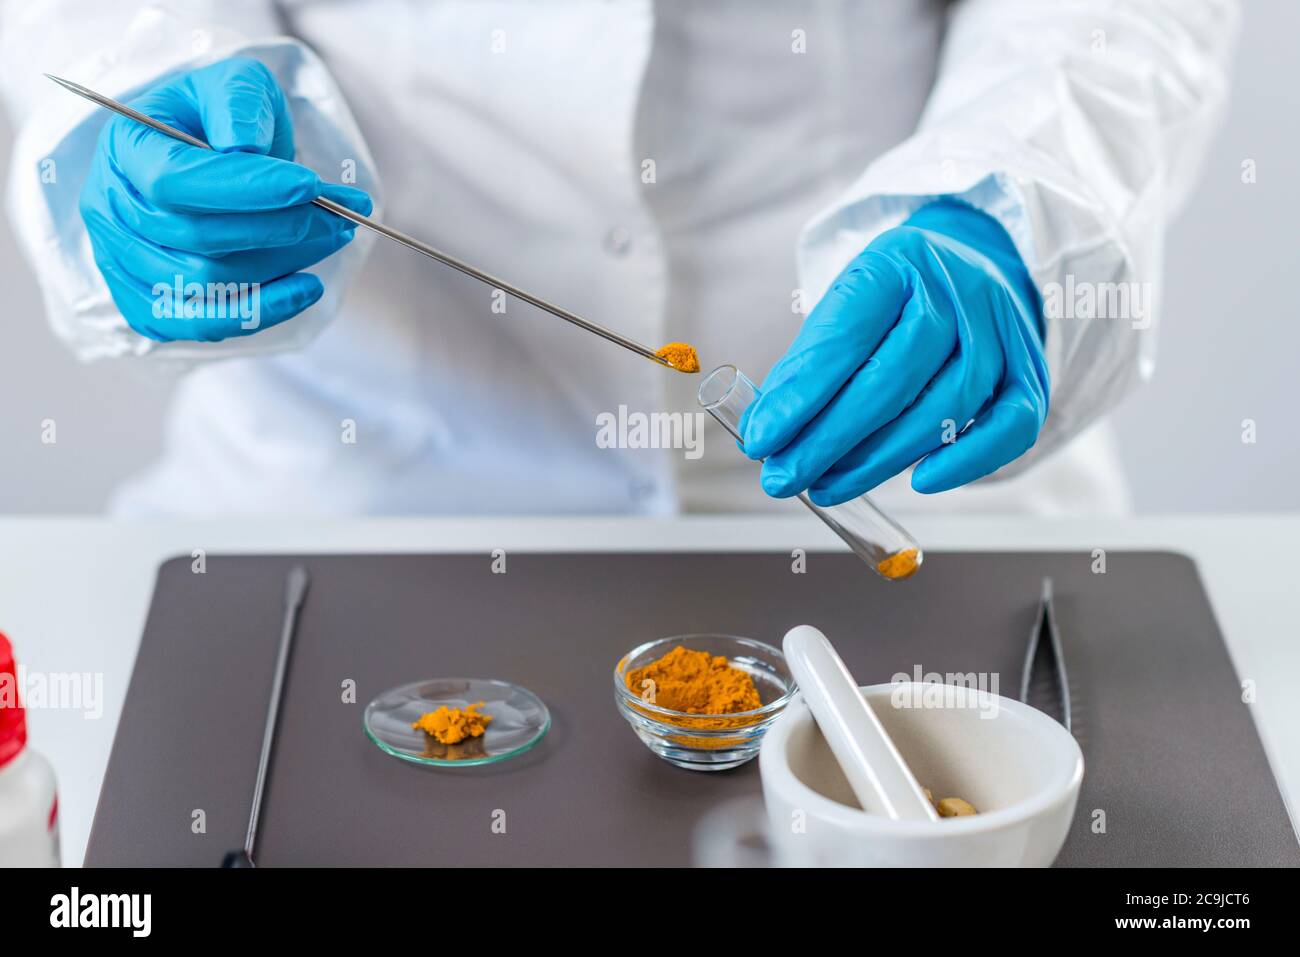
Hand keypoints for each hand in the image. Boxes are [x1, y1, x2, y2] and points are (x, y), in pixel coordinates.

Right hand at [79, 57, 371, 341]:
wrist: (206, 155)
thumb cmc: (220, 120)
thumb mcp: (234, 86)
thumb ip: (239, 104)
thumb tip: (246, 145)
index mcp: (125, 150)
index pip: (176, 181)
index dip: (246, 189)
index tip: (310, 186)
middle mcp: (110, 210)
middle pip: (197, 238)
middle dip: (280, 229)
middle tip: (341, 217)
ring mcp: (123, 263)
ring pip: (206, 283)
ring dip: (281, 265)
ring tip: (332, 238)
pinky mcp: (148, 305)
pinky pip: (202, 323)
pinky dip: (261, 311)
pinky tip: (308, 287)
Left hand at [742, 200, 1048, 504]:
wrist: (978, 263)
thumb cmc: (898, 298)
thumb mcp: (849, 305)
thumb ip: (811, 363)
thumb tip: (769, 430)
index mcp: (897, 263)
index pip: (844, 336)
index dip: (799, 395)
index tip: (762, 440)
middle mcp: (955, 292)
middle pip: (889, 380)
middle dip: (827, 440)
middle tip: (784, 477)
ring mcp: (1000, 332)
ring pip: (942, 409)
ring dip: (878, 460)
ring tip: (828, 486)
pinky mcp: (1030, 372)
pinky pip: (1008, 426)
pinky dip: (965, 461)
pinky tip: (920, 481)